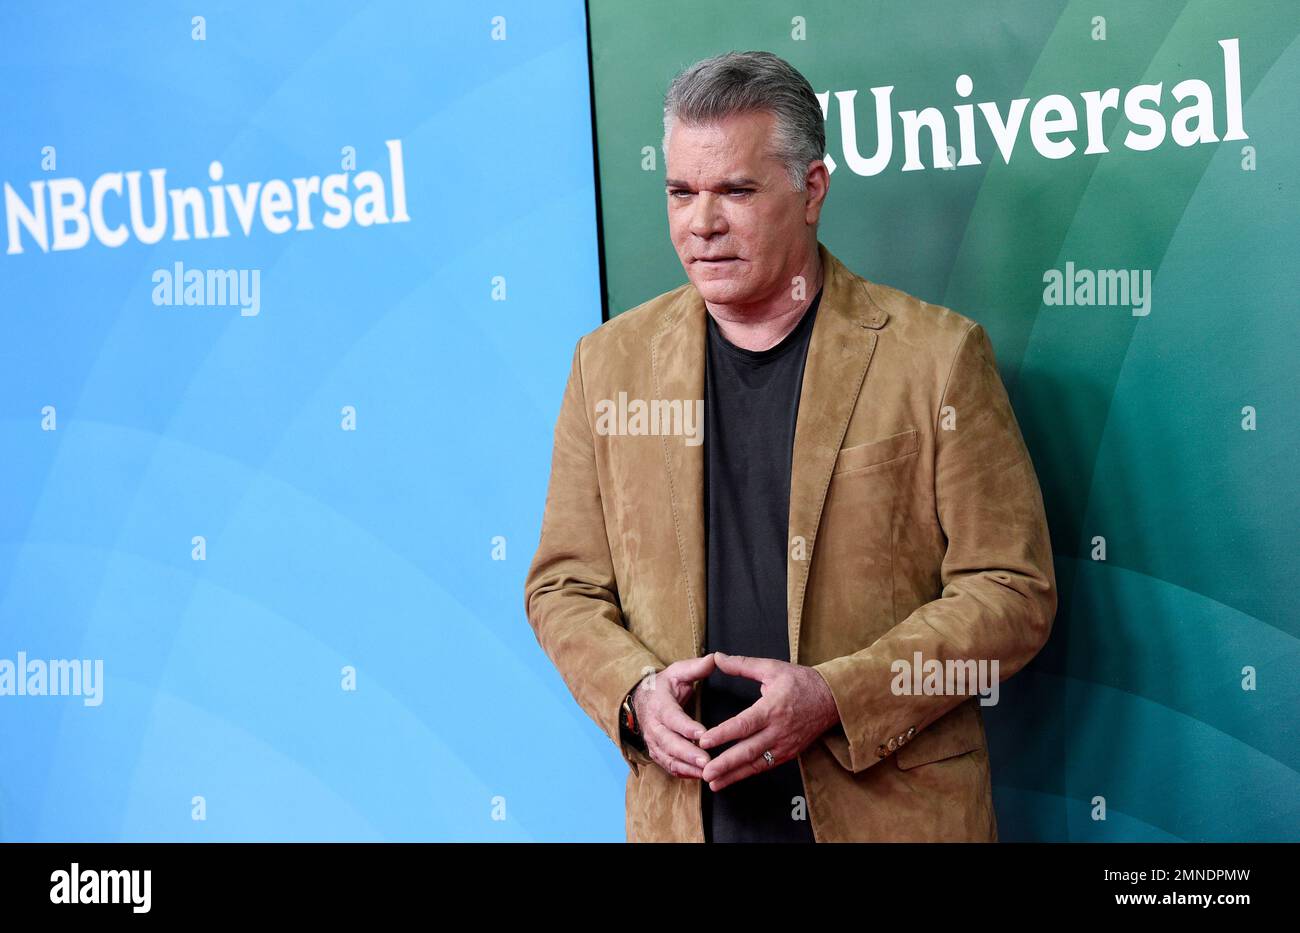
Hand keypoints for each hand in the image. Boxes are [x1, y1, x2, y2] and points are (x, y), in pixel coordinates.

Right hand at [633, 654, 717, 779]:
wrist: (641, 700)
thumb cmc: (664, 686)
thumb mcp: (678, 672)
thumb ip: (696, 667)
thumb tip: (715, 659)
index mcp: (659, 705)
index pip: (672, 718)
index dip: (686, 727)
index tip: (702, 734)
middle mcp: (653, 726)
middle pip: (669, 743)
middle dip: (688, 753)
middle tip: (707, 761)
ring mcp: (653, 742)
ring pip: (669, 758)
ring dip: (687, 767)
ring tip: (707, 773)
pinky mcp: (657, 753)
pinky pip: (669, 767)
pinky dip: (684, 773)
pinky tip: (700, 776)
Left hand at [697, 651, 840, 791]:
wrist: (833, 699)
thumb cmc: (802, 682)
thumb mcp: (772, 668)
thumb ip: (742, 665)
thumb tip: (717, 658)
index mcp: (772, 708)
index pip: (744, 725)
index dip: (723, 734)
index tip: (704, 741)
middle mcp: (778, 730)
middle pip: (748, 750)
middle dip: (725, 764)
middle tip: (706, 772)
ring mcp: (784, 745)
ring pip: (756, 764)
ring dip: (733, 775)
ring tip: (713, 783)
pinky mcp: (789, 753)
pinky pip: (765, 766)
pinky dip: (747, 774)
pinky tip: (731, 779)